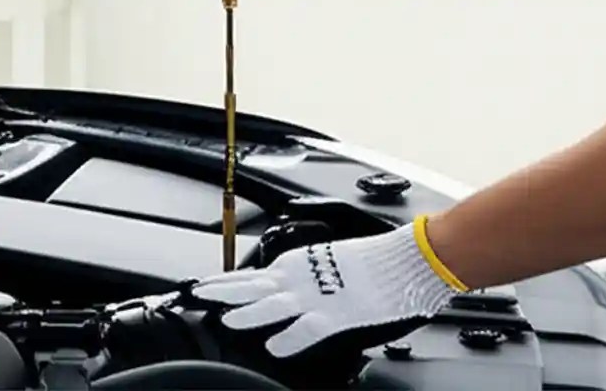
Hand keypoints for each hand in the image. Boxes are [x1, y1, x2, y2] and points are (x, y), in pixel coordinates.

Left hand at [191, 223, 457, 357]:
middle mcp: (301, 276)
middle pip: (252, 285)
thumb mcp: (329, 263)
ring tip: (225, 320)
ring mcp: (317, 294)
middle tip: (196, 296)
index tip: (205, 287)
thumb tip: (290, 290)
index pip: (252, 275)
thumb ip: (307, 277)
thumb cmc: (376, 260)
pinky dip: (288, 338)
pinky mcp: (338, 312)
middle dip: (222, 291)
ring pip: (272, 304)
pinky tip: (273, 347)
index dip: (226, 282)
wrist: (409, 258)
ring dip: (246, 313)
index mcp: (298, 263)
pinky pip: (307, 328)